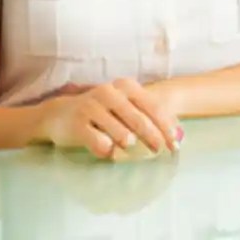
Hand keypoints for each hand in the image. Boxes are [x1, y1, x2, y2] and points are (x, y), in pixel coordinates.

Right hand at [37, 78, 182, 159]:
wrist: (60, 113)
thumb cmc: (102, 112)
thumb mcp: (125, 107)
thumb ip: (149, 116)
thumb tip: (180, 134)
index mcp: (126, 86)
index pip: (153, 107)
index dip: (167, 127)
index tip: (176, 144)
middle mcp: (110, 93)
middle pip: (139, 119)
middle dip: (153, 137)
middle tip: (160, 151)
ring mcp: (92, 107)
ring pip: (119, 131)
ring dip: (130, 142)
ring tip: (132, 148)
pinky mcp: (77, 124)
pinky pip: (98, 141)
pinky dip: (106, 149)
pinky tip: (109, 152)